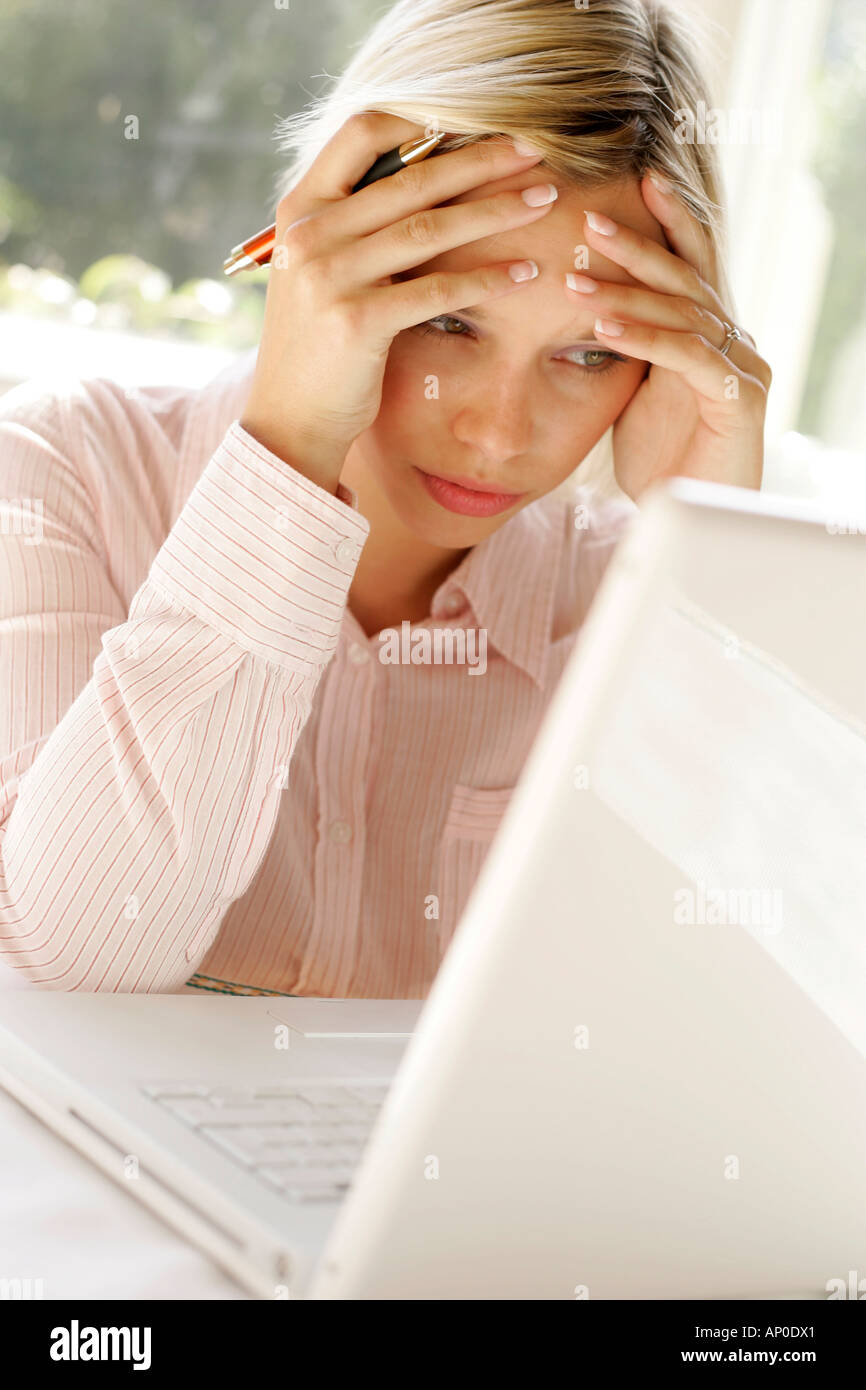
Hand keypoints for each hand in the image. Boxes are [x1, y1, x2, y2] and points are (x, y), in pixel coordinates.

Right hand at [240, 112, 556, 492]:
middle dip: (481, 159)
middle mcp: (309, 233)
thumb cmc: (318, 344)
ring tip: (543, 200)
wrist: (289, 418)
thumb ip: (354, 222)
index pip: (361, 132)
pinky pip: (437, 290)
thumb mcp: (320, 269)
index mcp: (299, 207)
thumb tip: (424, 174)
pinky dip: (487, 279)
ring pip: (431, 229)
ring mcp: (329, 276)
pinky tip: (525, 272)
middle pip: (411, 178)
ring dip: (496, 211)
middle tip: (535, 149)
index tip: (478, 119)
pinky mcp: (357, 321)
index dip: (423, 117)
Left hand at [565, 175, 771, 504]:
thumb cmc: (662, 463)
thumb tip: (584, 306)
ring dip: (626, 293)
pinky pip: (686, 357)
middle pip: (686, 280)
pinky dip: (643, 337)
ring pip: (684, 314)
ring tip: (574, 277)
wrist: (692, 521)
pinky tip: (603, 325)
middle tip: (590, 218)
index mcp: (710, 335)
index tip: (636, 182)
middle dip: (639, 246)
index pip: (692, 266)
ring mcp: (741, 370)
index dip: (669, 222)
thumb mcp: (635, 394)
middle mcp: (733, 343)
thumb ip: (627, 349)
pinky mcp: (737, 401)